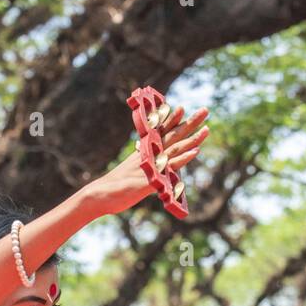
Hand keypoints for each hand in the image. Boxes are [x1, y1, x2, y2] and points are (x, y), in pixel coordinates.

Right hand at [82, 105, 209, 215]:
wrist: (99, 196)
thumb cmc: (115, 187)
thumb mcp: (132, 174)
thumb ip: (143, 168)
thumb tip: (151, 168)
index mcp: (144, 152)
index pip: (161, 132)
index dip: (173, 120)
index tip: (184, 109)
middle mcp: (149, 154)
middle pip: (173, 135)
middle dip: (190, 122)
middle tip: (205, 110)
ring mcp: (150, 164)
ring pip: (174, 148)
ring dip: (191, 137)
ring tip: (206, 128)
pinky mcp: (151, 178)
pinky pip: (169, 166)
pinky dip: (182, 158)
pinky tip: (195, 151)